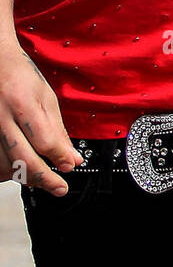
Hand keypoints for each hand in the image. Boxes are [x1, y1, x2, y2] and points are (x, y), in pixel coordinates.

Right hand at [0, 40, 80, 194]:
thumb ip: (58, 130)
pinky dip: (8, 172)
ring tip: (43, 178)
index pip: (44, 140)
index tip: (71, 165)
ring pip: (5, 167)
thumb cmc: (21, 79)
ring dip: (26, 177)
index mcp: (23, 104)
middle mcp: (1, 120)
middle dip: (45, 179)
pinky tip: (19, 170)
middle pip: (22, 159)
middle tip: (60, 187)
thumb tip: (72, 157)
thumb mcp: (46, 98)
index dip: (60, 157)